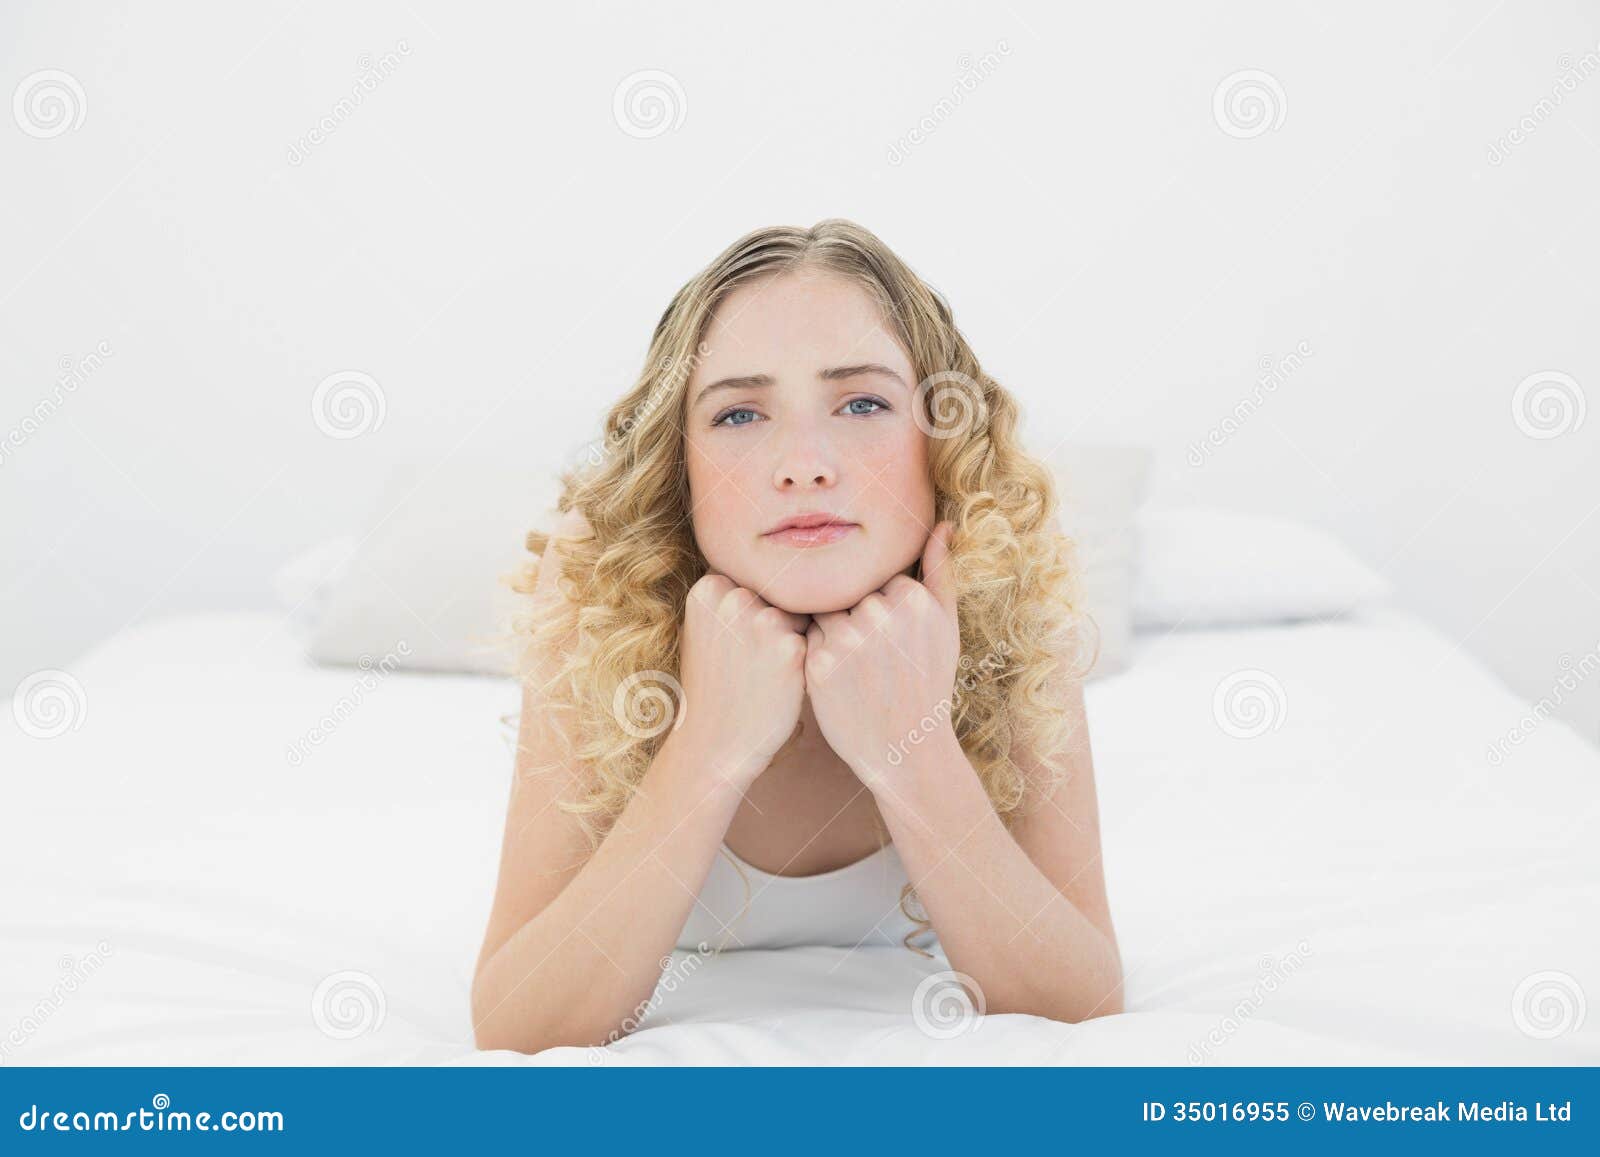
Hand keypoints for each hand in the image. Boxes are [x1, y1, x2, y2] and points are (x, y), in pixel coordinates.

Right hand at [667, 573, 810, 790]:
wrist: (716, 742)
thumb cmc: (716, 684)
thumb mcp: (706, 629)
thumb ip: (731, 595)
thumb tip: (776, 566)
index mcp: (709, 587)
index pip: (757, 581)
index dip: (752, 613)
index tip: (734, 643)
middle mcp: (733, 597)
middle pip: (780, 595)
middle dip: (775, 623)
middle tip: (750, 662)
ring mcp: (762, 621)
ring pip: (799, 617)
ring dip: (792, 641)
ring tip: (764, 673)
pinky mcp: (790, 648)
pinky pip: (813, 641)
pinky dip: (804, 661)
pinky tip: (779, 683)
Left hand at [804, 521, 961, 790]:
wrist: (908, 748)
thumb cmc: (929, 683)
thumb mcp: (947, 626)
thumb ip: (941, 571)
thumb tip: (944, 526)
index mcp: (910, 598)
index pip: (877, 581)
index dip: (881, 610)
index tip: (894, 642)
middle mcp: (878, 614)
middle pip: (849, 595)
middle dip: (856, 620)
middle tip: (875, 660)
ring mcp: (846, 639)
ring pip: (825, 613)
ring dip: (835, 635)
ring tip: (859, 670)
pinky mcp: (818, 665)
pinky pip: (807, 639)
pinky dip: (819, 654)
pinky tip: (841, 679)